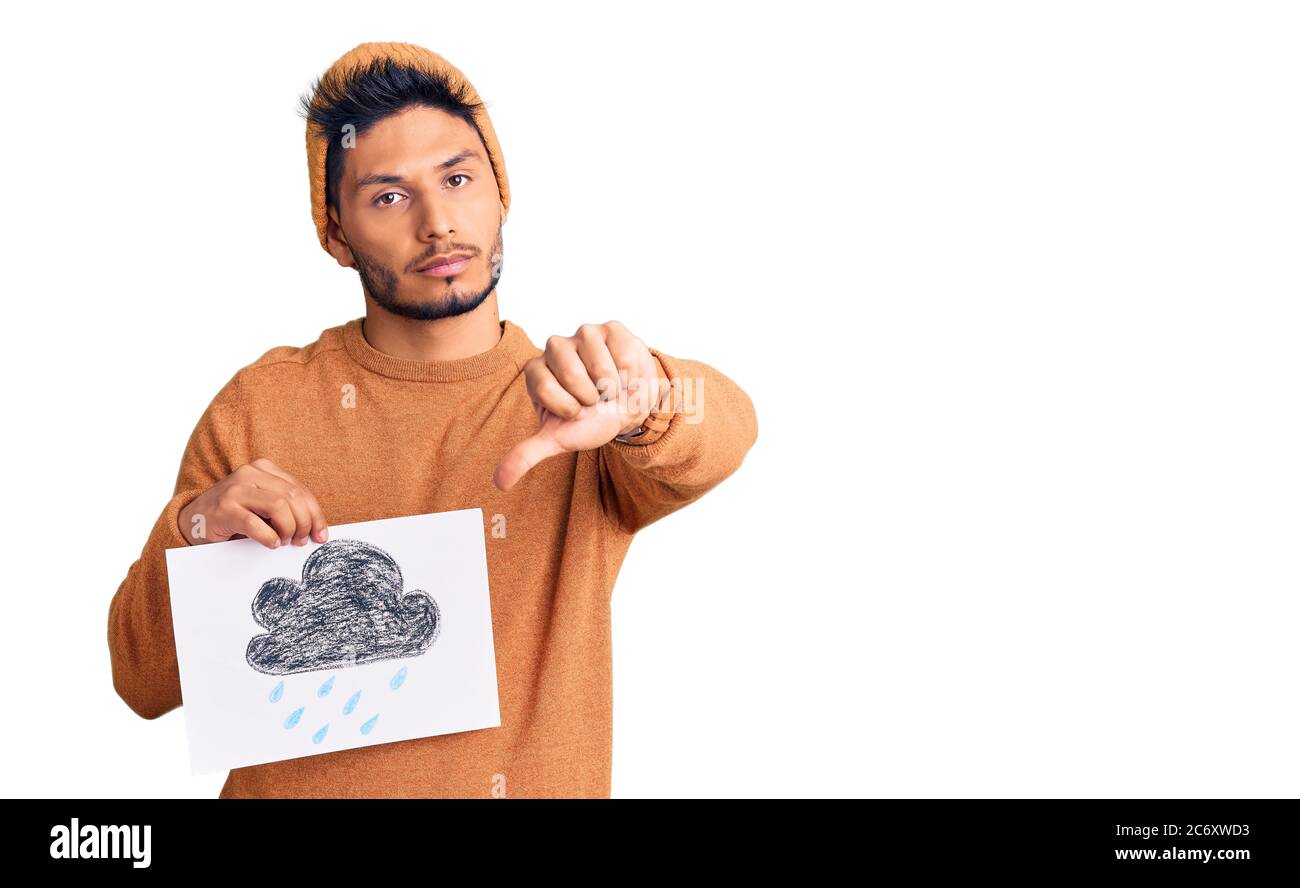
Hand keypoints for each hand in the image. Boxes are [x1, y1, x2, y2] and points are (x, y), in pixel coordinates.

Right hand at [177, 457, 329, 547]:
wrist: (194, 519)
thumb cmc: (236, 514)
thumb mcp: (263, 505)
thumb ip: (286, 508)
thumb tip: (316, 529)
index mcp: (263, 468)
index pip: (299, 489)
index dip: (315, 514)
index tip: (321, 534)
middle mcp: (250, 473)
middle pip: (292, 497)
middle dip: (304, 523)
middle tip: (301, 541)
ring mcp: (235, 489)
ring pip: (278, 506)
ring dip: (288, 529)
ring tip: (285, 541)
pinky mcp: (224, 509)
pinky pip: (255, 524)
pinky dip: (269, 537)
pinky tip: (271, 543)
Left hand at [493, 321, 661, 491]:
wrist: (627, 406)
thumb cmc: (589, 420)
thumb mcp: (558, 439)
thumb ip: (527, 455)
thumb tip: (499, 483)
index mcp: (535, 371)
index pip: (544, 388)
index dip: (568, 407)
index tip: (575, 412)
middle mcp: (555, 347)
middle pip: (570, 375)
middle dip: (590, 398)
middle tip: (594, 401)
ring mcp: (583, 334)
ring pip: (600, 367)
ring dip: (613, 389)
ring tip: (611, 390)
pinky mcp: (611, 329)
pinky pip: (623, 354)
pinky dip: (631, 375)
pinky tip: (626, 377)